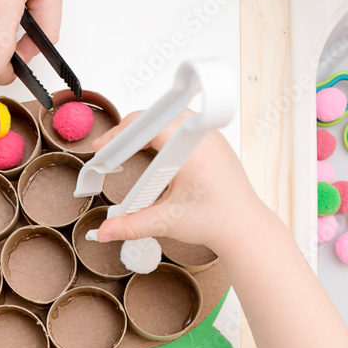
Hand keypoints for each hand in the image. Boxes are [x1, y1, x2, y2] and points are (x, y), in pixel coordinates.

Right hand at [93, 111, 262, 255]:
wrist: (244, 228)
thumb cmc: (216, 222)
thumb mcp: (167, 222)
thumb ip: (131, 226)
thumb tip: (104, 230)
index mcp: (191, 151)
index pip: (147, 127)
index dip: (119, 135)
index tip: (103, 149)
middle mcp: (203, 138)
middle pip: (156, 117)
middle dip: (128, 131)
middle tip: (110, 151)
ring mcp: (210, 137)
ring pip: (170, 117)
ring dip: (146, 129)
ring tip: (126, 147)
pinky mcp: (214, 142)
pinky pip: (184, 124)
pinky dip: (163, 132)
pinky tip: (151, 148)